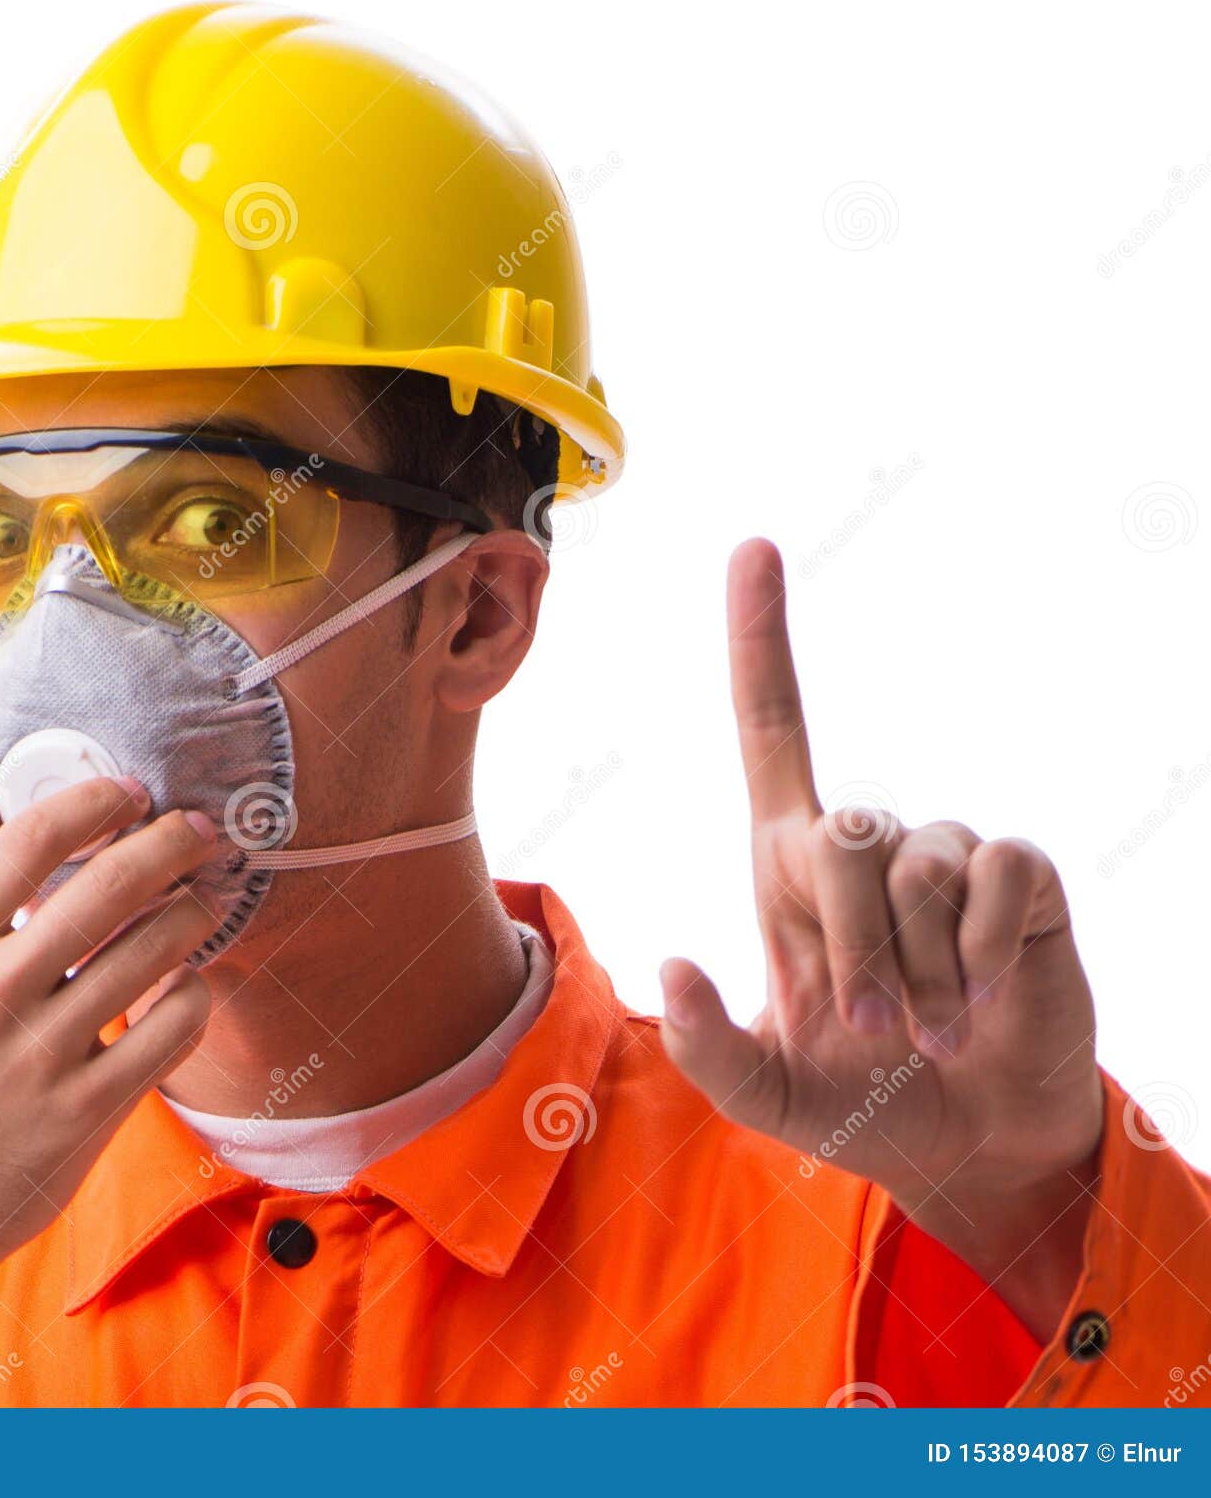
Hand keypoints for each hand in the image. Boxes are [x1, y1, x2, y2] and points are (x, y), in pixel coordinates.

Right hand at [0, 779, 220, 1404]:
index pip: (32, 838)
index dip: (97, 800)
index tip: (131, 793)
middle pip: (112, 884)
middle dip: (173, 842)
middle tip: (201, 832)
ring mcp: (41, 1056)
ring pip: (156, 948)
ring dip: (194, 912)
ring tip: (200, 903)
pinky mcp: (87, 1113)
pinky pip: (172, 1028)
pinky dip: (195, 993)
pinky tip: (188, 983)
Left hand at [659, 539, 1102, 1338]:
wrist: (967, 1139)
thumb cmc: (856, 1099)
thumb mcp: (763, 1091)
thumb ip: (706, 1043)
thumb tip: (670, 963)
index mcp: (790, 864)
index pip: (772, 725)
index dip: (759, 637)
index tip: (753, 546)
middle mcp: (866, 842)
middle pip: (844, 832)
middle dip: (855, 950)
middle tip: (874, 1032)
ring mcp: (945, 854)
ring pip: (919, 868)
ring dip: (921, 974)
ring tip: (933, 1031)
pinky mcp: (1016, 881)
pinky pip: (996, 875)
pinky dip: (982, 952)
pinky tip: (986, 999)